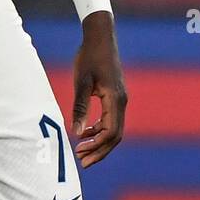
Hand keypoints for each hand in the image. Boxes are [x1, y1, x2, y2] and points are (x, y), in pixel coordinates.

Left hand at [71, 13, 126, 166]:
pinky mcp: (115, 96)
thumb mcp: (81, 83)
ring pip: (114, 129)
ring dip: (99, 142)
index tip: (80, 154)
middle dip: (99, 151)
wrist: (100, 37)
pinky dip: (99, 129)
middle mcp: (121, 102)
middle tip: (82, 162)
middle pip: (115, 136)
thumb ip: (80, 108)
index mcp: (115, 100)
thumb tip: (77, 133)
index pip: (111, 132)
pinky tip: (85, 132)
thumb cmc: (89, 57)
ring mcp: (120, 100)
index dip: (97, 147)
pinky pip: (110, 120)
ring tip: (81, 150)